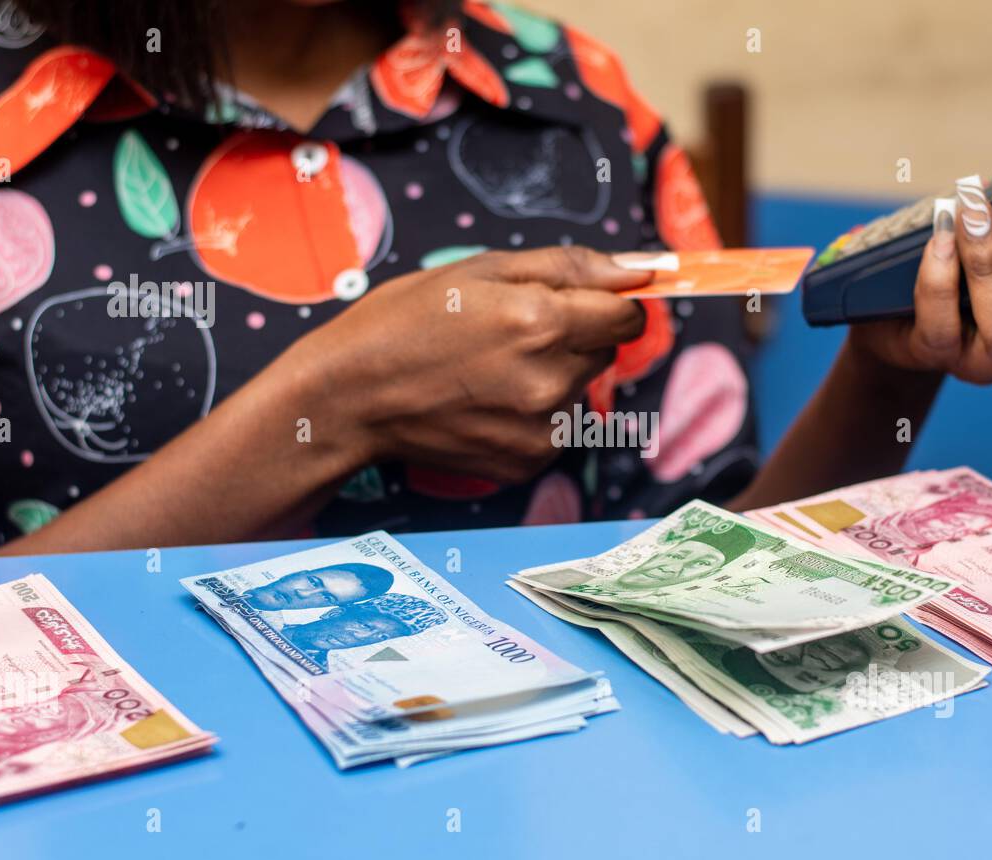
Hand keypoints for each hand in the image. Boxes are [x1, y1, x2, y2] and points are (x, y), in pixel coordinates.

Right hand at [278, 247, 648, 483]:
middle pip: (605, 351)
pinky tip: (485, 401)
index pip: (629, 316)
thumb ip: (569, 265)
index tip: (580, 301)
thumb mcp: (480, 269)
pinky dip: (533, 412)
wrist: (350, 399)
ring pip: (580, 390)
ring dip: (552, 374)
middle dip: (574, 335)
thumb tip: (640, 268)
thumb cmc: (405, 323)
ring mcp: (541, 429)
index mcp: (542, 322)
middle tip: (509, 332)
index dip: (608, 303)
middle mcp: (550, 381)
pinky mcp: (528, 462)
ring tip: (489, 369)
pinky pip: (557, 427)